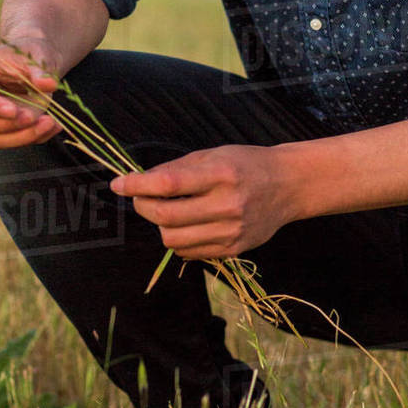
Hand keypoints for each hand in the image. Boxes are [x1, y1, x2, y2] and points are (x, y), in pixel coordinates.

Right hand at [0, 40, 63, 149]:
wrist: (35, 66)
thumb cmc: (30, 54)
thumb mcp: (37, 53)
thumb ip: (39, 68)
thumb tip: (48, 84)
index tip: (14, 111)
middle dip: (3, 125)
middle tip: (33, 117)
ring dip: (20, 137)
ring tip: (49, 123)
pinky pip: (6, 143)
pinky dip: (31, 138)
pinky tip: (52, 126)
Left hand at [110, 145, 298, 259]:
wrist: (288, 186)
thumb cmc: (246, 164)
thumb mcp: (213, 154)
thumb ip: (176, 169)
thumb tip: (140, 180)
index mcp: (221, 174)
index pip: (168, 184)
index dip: (137, 185)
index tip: (118, 184)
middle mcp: (227, 205)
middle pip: (166, 216)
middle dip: (142, 206)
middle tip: (140, 197)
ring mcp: (231, 232)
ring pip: (173, 240)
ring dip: (159, 225)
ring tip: (164, 210)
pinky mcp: (233, 250)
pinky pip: (189, 253)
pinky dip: (178, 239)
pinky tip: (185, 224)